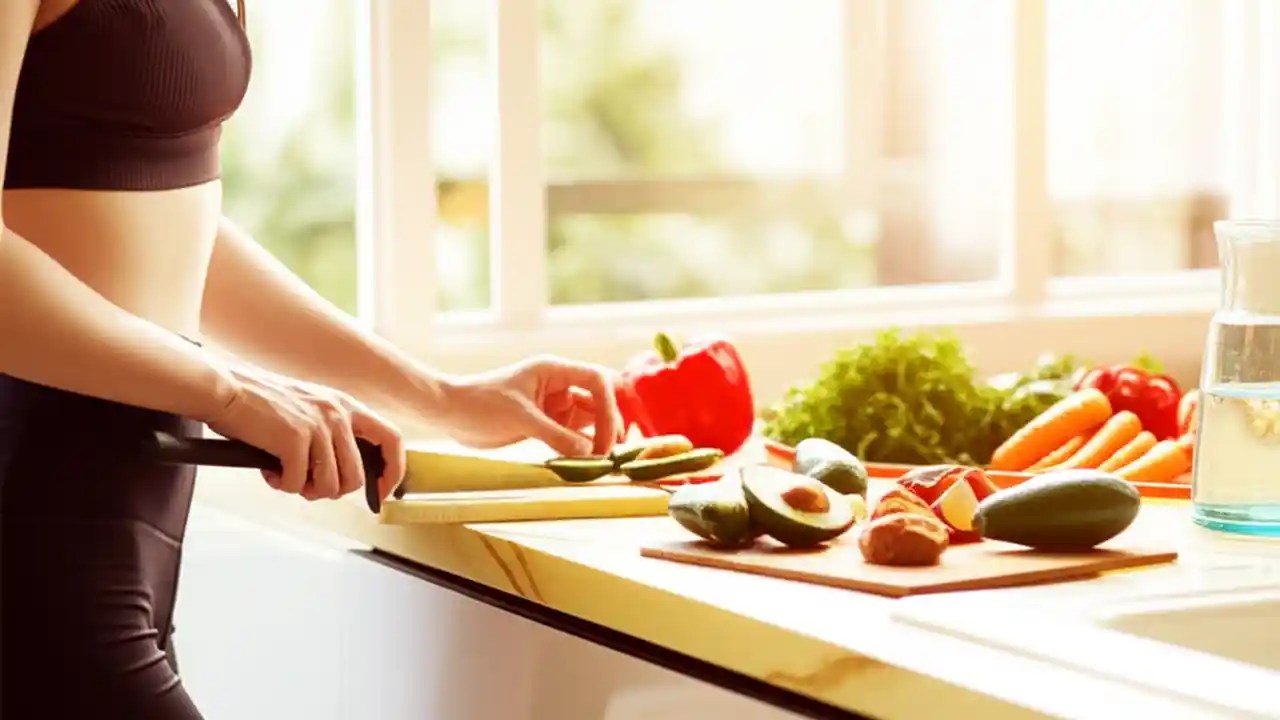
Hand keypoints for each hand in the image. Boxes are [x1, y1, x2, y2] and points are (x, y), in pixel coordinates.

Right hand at [205, 363, 405, 501]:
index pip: (392, 439)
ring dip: (305, 489)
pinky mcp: (295, 439)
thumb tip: (341, 475)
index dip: (392, 471)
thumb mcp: (310, 409)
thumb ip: (331, 434)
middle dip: (331, 491)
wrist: (225, 388)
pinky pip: (296, 483)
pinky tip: (269, 469)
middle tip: (307, 486)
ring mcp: (318, 426)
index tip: (381, 492)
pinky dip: (281, 484)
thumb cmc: (260, 403)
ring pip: (329, 486)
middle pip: (356, 477)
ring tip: (285, 475)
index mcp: (346, 405)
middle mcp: (338, 414)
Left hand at [441, 354, 623, 456]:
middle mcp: (558, 386)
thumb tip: (588, 453)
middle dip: (608, 423)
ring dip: (598, 437)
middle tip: (609, 452)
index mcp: (553, 370)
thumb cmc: (480, 404)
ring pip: (589, 419)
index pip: (596, 379)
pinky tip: (586, 463)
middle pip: (599, 400)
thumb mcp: (520, 418)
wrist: (450, 414)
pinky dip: (582, 448)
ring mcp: (553, 406)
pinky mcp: (546, 424)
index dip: (608, 404)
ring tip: (603, 461)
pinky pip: (573, 435)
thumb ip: (555, 434)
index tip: (607, 434)